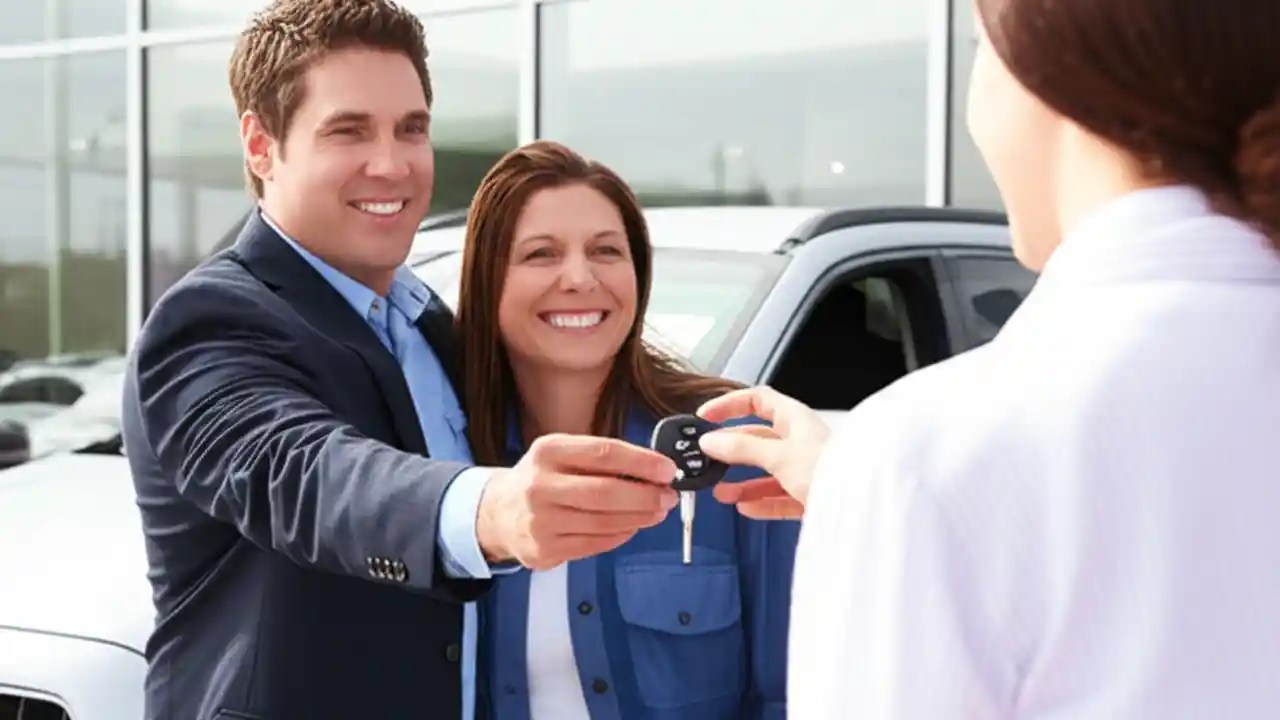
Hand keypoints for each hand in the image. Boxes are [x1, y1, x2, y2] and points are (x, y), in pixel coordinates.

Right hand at [476, 434, 678, 569]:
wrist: (497, 513)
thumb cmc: (542, 479)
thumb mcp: (562, 454)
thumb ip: (601, 459)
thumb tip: (653, 469)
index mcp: (547, 452)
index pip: (603, 453)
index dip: (641, 462)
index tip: (668, 469)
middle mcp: (540, 486)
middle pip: (606, 492)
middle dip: (646, 495)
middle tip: (669, 496)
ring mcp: (541, 521)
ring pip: (604, 522)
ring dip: (639, 517)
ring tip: (658, 511)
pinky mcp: (546, 550)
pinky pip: (595, 543)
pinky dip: (621, 534)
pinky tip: (633, 526)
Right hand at [696, 386, 831, 519]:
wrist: (864, 503)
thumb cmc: (832, 469)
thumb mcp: (779, 455)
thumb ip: (742, 448)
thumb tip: (711, 440)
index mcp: (794, 419)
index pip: (757, 400)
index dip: (730, 404)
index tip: (706, 416)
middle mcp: (799, 440)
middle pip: (757, 438)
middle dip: (731, 449)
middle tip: (708, 457)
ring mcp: (804, 468)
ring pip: (766, 471)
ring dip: (742, 481)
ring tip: (721, 492)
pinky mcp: (809, 494)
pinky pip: (779, 496)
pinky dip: (761, 501)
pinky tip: (745, 507)